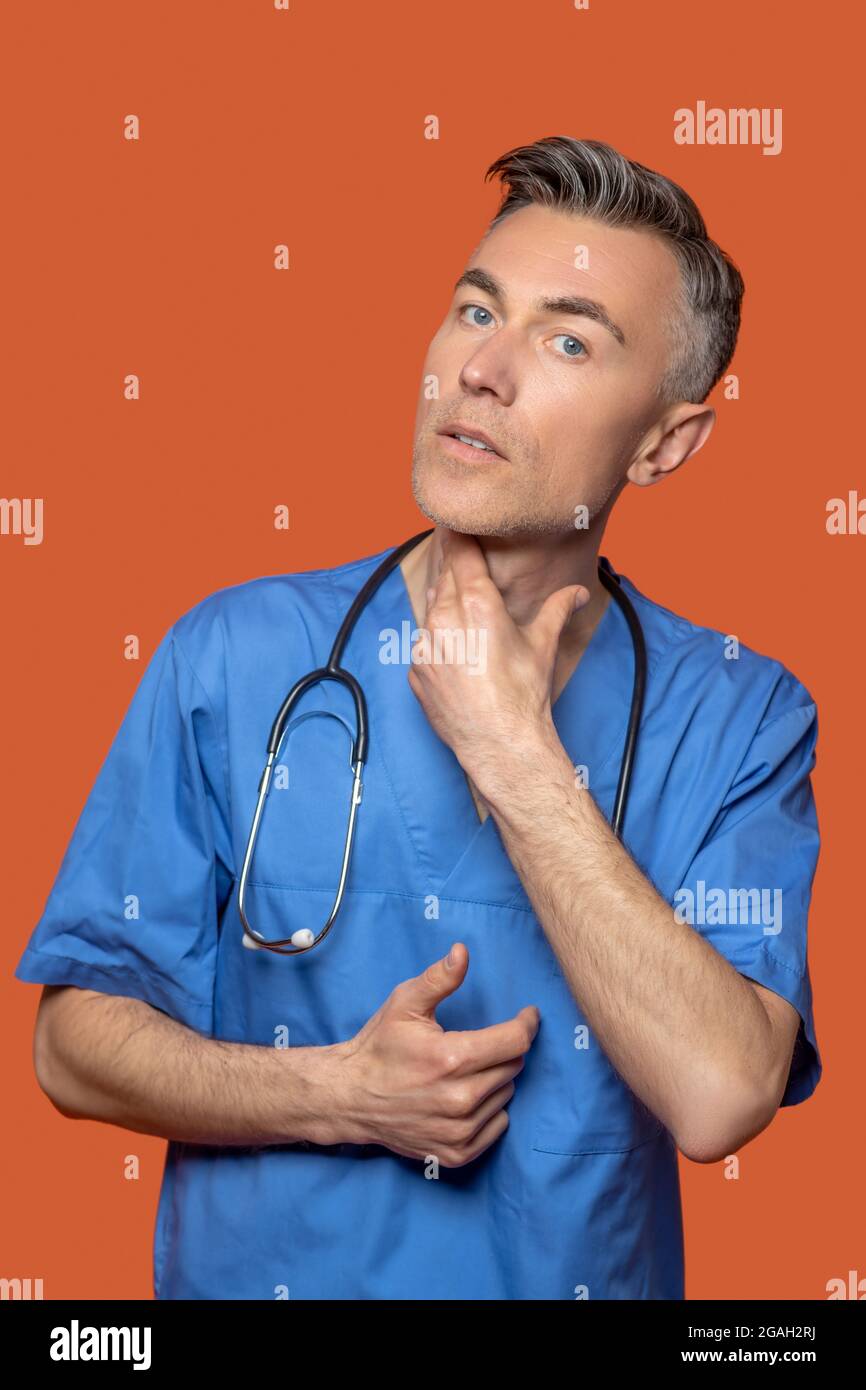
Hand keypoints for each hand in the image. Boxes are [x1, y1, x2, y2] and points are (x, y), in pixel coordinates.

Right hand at [336, 944, 538, 1167]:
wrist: (350, 1097)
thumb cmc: (380, 1047)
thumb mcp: (404, 1004)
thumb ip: (439, 978)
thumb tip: (463, 952)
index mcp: (452, 1058)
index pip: (516, 1041)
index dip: (527, 1023)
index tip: (527, 1015)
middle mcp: (461, 1099)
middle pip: (513, 1066)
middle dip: (502, 1049)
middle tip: (477, 1043)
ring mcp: (460, 1130)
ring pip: (506, 1094)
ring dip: (495, 1079)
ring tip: (463, 1071)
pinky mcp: (457, 1153)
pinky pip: (498, 1124)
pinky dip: (489, 1109)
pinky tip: (463, 1097)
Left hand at [407, 529, 586, 791]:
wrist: (500, 744)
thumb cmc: (524, 695)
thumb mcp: (543, 645)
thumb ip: (558, 610)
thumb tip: (580, 593)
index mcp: (476, 606)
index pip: (460, 553)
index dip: (456, 533)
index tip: (452, 519)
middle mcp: (444, 620)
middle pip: (443, 576)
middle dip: (451, 563)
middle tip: (453, 544)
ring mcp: (425, 646)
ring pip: (430, 608)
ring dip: (444, 600)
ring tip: (458, 599)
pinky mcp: (416, 670)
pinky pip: (424, 642)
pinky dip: (437, 638)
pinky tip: (455, 647)